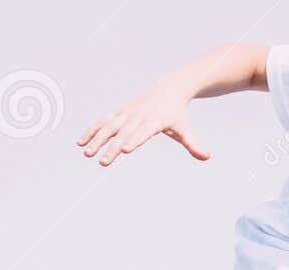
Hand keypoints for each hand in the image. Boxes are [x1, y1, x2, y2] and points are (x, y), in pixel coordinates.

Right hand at [77, 79, 210, 166]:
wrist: (169, 87)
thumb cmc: (177, 113)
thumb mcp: (185, 128)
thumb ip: (193, 145)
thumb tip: (207, 157)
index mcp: (154, 121)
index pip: (142, 133)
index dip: (133, 141)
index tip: (124, 151)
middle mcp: (138, 116)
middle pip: (123, 133)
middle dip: (111, 148)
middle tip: (102, 162)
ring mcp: (127, 113)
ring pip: (109, 126)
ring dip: (96, 139)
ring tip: (85, 153)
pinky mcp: (120, 111)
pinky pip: (104, 121)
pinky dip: (92, 130)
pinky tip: (81, 142)